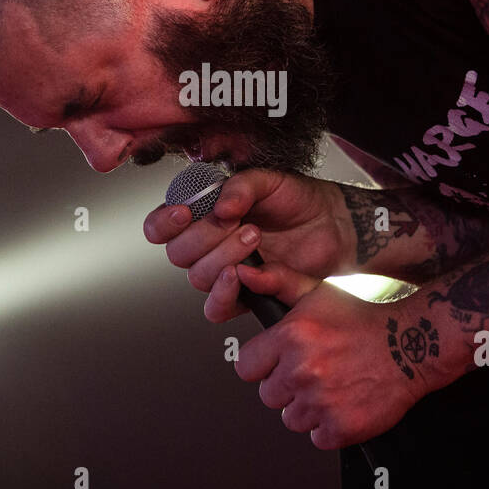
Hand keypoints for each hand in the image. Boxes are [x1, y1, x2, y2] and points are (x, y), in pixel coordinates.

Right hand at [142, 169, 351, 320]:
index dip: (164, 223)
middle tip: (238, 222)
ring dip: (224, 257)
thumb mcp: (268, 180)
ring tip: (254, 236)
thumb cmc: (296, 199)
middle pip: (178, 254)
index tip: (186, 212)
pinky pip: (216, 309)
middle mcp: (206, 245)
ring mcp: (222, 271)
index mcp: (201, 215)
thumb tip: (219, 206)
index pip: (158, 227)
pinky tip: (242, 275)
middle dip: (206, 237)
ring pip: (197, 277)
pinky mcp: (242, 295)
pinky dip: (223, 294)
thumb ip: (241, 187)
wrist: (330, 224)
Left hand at [231, 262, 429, 449]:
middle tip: (314, 371)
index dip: (263, 365)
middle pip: (269, 396)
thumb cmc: (365, 317)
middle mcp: (302, 369)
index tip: (280, 361)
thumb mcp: (318, 292)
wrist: (412, 344)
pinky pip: (319, 438)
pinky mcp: (342, 427)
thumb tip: (243, 273)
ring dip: (309, 408)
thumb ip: (277, 282)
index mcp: (290, 336)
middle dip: (287, 387)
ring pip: (292, 419)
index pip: (246, 367)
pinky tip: (345, 402)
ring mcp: (321, 401)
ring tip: (332, 385)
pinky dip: (331, 426)